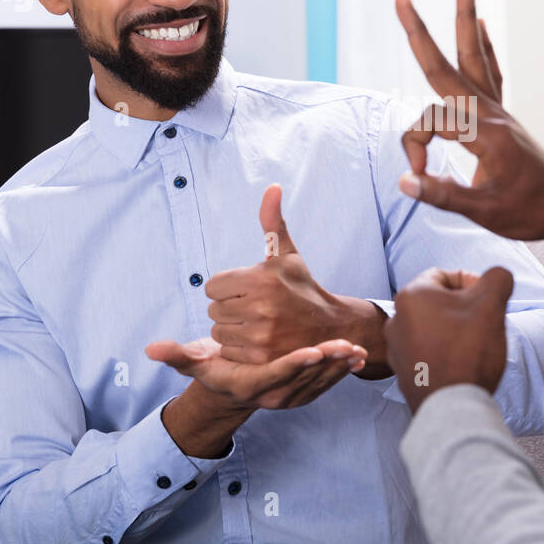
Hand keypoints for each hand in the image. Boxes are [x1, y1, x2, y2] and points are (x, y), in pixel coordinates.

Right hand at [145, 336, 366, 411]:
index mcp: (250, 385)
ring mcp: (290, 397)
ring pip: (318, 382)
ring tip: (358, 350)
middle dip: (327, 363)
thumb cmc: (216, 371)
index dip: (294, 364)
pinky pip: (326, 384)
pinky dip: (342, 372)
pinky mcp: (303, 394)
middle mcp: (272, 395)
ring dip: (339, 367)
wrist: (233, 392)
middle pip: (303, 378)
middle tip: (347, 346)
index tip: (314, 350)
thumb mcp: (196, 364)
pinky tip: (357, 357)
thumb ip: (176, 355)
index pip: (275, 374)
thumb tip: (150, 350)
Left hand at [204, 184, 389, 373]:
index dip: (228, 287)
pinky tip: (259, 340)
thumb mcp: (287, 253)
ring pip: (219, 330)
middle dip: (230, 307)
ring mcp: (261, 335)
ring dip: (233, 329)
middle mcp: (260, 306)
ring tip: (258, 324)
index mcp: (261, 278)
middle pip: (213, 309)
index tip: (248, 290)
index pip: (212, 286)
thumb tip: (272, 186)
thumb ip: (272, 220)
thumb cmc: (301, 287)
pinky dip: (239, 348)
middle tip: (256, 308)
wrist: (331, 328)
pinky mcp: (261, 357)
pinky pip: (228, 350)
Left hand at [384, 265, 513, 412]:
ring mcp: (396, 348)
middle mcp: (396, 319)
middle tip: (485, 322)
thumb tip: (498, 275)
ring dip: (455, 330)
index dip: (472, 283)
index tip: (489, 300)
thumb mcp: (491, 304)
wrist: (453, 406)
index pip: (444, 276)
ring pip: (433, 327)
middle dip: (464, 309)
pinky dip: (445, 352)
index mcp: (411, 296)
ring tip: (475, 345)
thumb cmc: (469, 352)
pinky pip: (427, 352)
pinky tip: (462, 364)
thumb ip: (497, 278)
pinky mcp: (403, 372)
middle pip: (438, 303)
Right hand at [394, 0, 543, 250]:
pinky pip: (491, 71)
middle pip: (449, 64)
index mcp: (485, 134)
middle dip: (421, 32)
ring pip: (475, 56)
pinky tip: (482, 23)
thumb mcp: (485, 213)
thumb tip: (404, 181)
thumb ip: (442, 195)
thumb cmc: (531, 212)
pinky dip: (484, 44)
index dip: (414, 148)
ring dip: (465, 17)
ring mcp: (499, 112)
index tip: (419, 176)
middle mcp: (491, 114)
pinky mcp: (503, 117)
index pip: (429, 122)